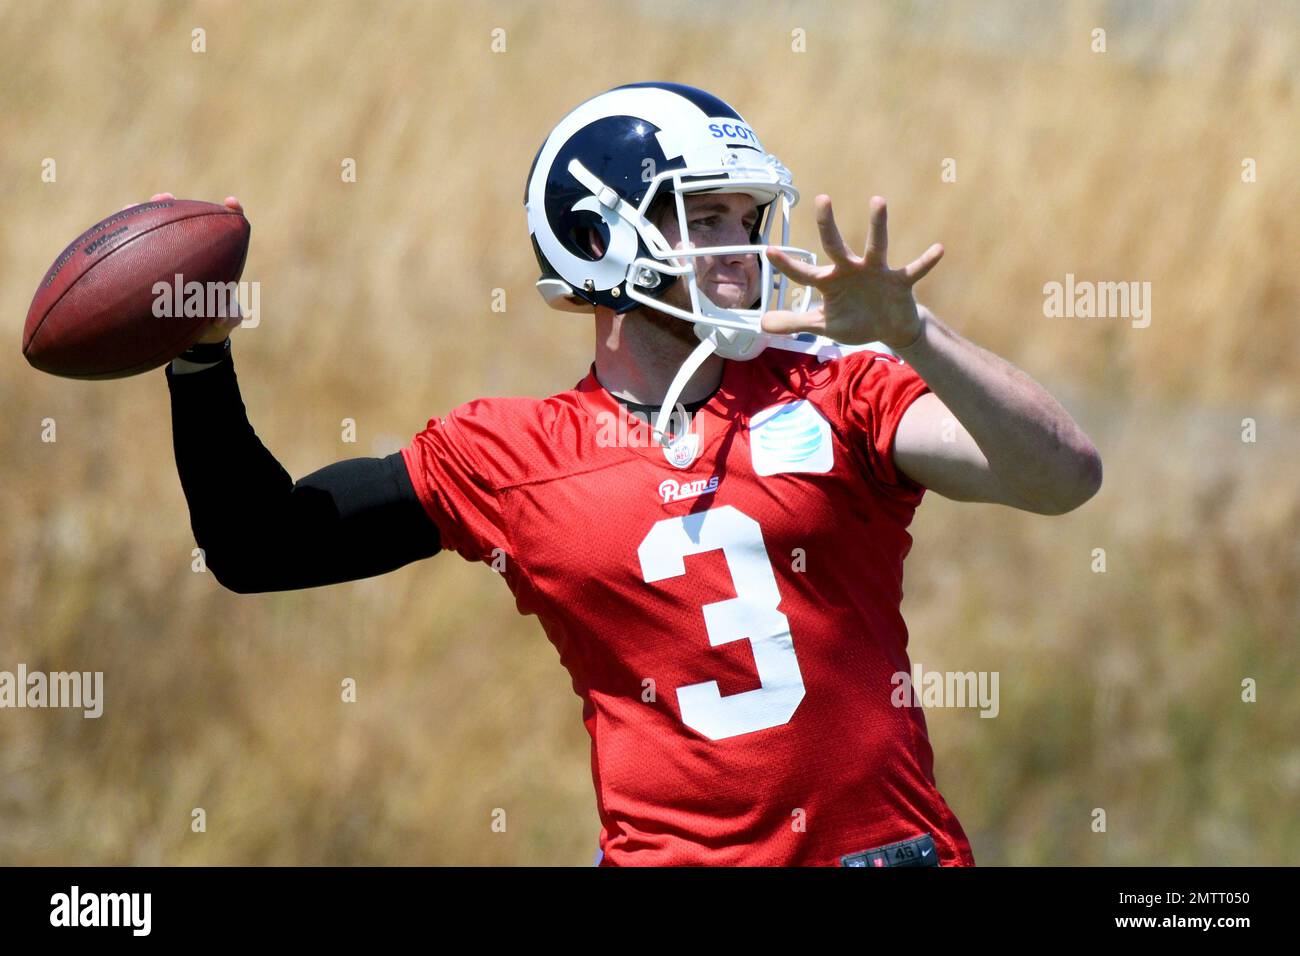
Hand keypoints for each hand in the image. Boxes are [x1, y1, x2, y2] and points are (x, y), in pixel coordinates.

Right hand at [122, 193, 247, 342]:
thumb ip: (228, 315)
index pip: (226, 228)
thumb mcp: (224, 319)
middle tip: (166, 197)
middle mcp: (192, 252)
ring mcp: (168, 259)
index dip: (232, 213)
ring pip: (155, 231)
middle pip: (184, 221)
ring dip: (142, 217)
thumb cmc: (213, 323)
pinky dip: (123, 242)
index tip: (231, 204)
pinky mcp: (148, 269)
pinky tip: (107, 236)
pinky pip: (134, 252)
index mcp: (217, 258)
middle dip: (174, 206)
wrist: (193, 339)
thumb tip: (222, 315)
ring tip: (130, 207)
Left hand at [761, 195, 941, 348]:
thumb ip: (795, 322)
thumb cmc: (854, 320)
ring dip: (878, 225)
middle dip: (828, 224)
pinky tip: (938, 249)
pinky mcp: (899, 281)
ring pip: (876, 245)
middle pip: (836, 245)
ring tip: (878, 200)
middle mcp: (851, 270)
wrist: (889, 328)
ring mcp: (876, 272)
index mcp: (830, 281)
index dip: (787, 264)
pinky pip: (914, 270)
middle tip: (822, 199)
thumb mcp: (823, 325)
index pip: (804, 272)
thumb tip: (762, 324)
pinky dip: (926, 261)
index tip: (768, 250)